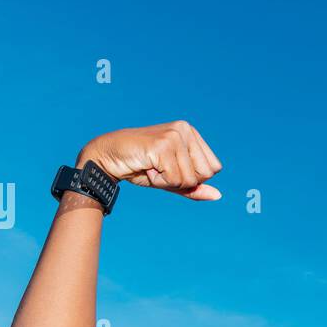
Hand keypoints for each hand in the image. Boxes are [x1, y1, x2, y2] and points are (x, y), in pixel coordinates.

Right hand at [78, 121, 222, 200]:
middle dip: (183, 181)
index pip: (213, 168)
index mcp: (191, 133)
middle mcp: (185, 130)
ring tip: (152, 167)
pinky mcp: (162, 145)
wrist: (109, 158)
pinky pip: (174, 180)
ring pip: (189, 179)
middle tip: (160, 168)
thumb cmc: (141, 167)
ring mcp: (174, 135)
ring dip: (168, 181)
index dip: (193, 178)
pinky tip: (147, 166)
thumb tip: (218, 196)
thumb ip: (194, 187)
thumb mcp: (172, 179)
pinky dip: (159, 181)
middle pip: (205, 174)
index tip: (170, 168)